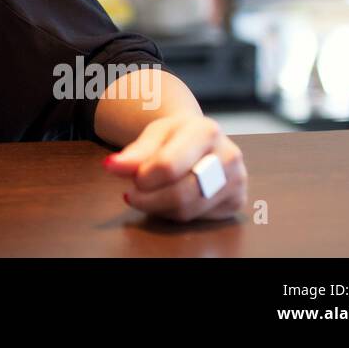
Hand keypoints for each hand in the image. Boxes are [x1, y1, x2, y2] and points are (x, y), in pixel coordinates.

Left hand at [103, 113, 246, 221]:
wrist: (199, 138)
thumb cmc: (175, 135)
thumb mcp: (152, 135)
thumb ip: (133, 152)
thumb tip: (111, 166)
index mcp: (206, 131)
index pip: (168, 165)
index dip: (144, 177)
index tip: (132, 178)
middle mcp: (229, 156)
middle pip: (181, 193)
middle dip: (149, 199)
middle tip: (133, 194)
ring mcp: (237, 181)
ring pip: (188, 210)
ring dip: (159, 207)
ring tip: (149, 194)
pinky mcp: (236, 202)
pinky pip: (197, 218)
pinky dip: (175, 213)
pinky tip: (169, 199)